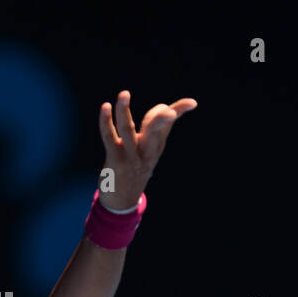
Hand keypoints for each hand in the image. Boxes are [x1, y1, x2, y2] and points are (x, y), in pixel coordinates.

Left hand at [98, 90, 196, 209]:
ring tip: (124, 94)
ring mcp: (130, 157)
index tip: (192, 103)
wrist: (122, 202)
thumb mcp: (150, 152)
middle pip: (154, 130)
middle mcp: (146, 151)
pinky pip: (109, 138)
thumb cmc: (136, 170)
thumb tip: (164, 107)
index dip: (178, 111)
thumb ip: (156, 130)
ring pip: (128, 130)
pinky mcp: (114, 160)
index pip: (167, 124)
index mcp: (156, 147)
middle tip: (168, 111)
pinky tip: (105, 107)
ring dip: (124, 111)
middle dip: (161, 119)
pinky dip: (106, 122)